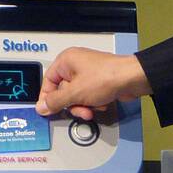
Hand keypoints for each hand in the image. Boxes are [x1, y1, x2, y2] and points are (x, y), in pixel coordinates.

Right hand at [35, 49, 149, 119]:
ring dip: (84, 106)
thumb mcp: (75, 93)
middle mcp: (75, 65)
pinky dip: (94, 103)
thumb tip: (40, 107)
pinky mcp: (98, 82)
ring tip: (94, 107)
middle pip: (63, 92)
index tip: (48, 111)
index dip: (47, 97)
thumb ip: (56, 101)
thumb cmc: (104, 78)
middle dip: (73, 105)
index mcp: (66, 61)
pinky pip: (88, 97)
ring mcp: (88, 74)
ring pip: (77, 97)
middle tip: (81, 110)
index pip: (48, 81)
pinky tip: (102, 103)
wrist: (131, 79)